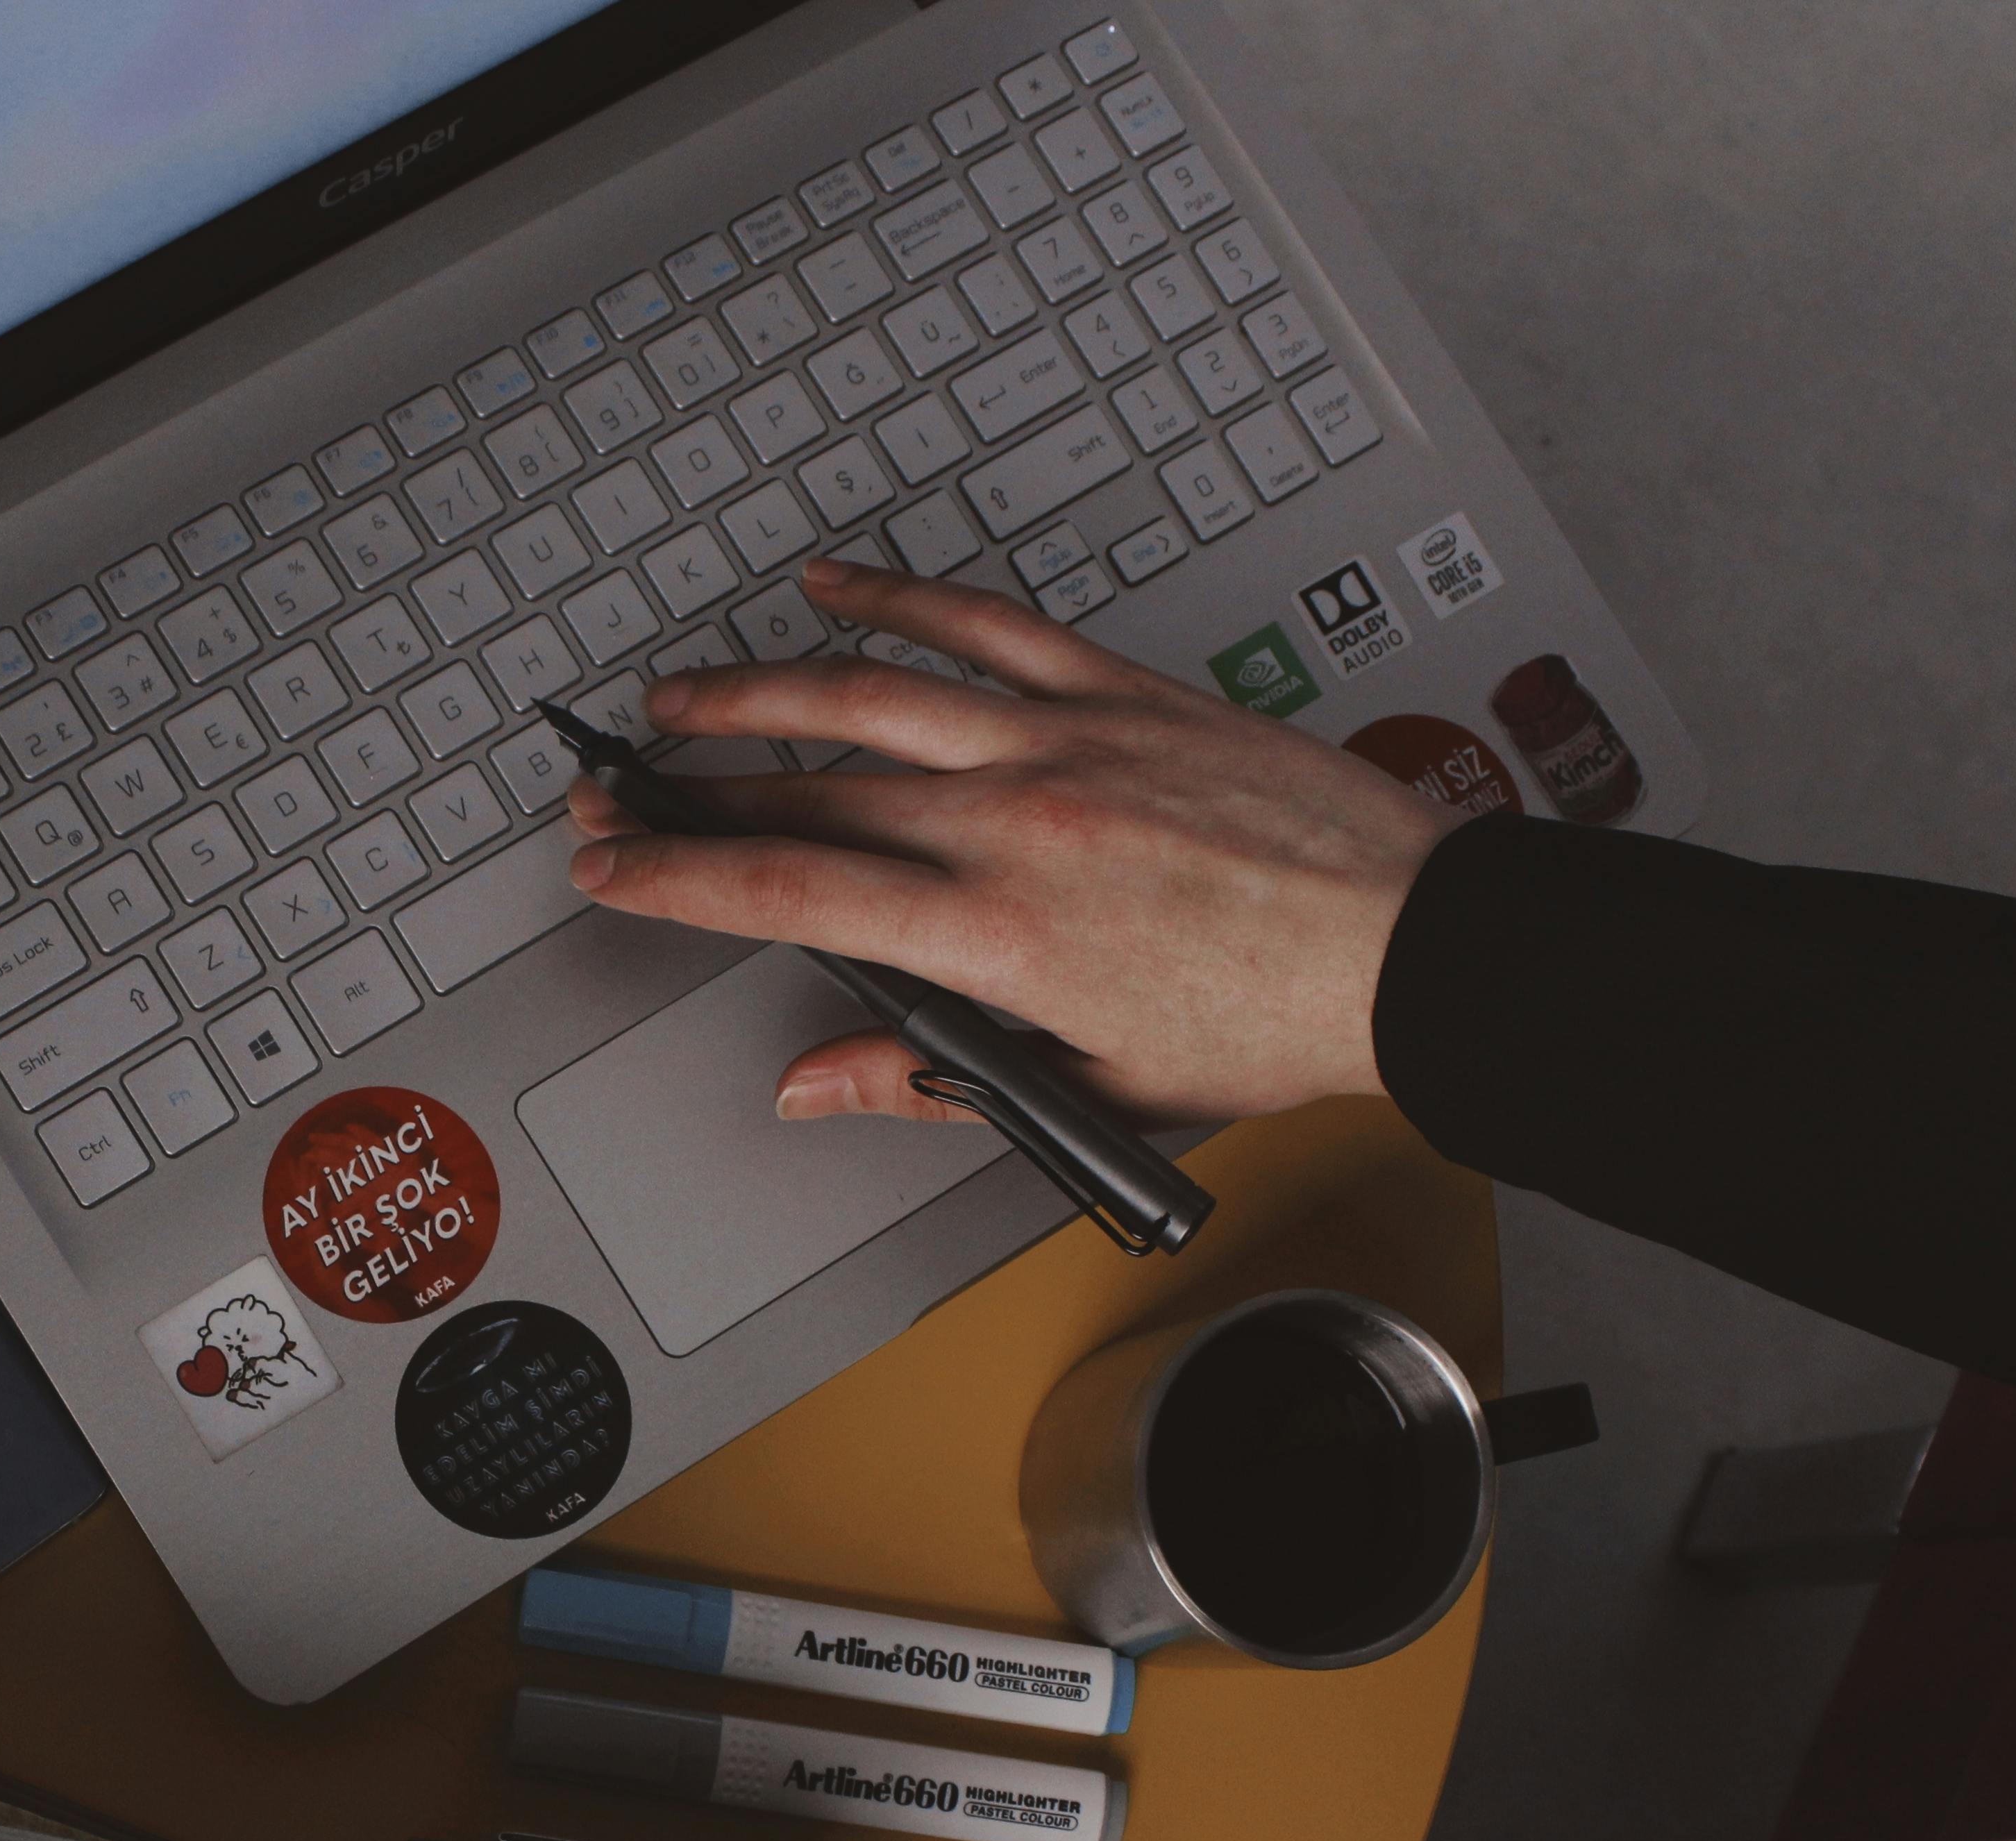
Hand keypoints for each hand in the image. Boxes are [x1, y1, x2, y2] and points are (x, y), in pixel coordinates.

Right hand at [562, 560, 1460, 1128]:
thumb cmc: (1265, 1021)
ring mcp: (1066, 739)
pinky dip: (902, 594)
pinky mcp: (1121, 691)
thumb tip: (816, 1082)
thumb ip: (929, 1077)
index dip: (676, 877)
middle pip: (807, 789)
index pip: (789, 890)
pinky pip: (989, 623)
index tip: (612, 868)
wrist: (1404, 949)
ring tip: (680, 699)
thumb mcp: (1086, 1084)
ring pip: (869, 691)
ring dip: (755, 688)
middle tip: (615, 792)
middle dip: (685, 792)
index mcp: (998, 931)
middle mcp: (1016, 820)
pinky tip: (837, 581)